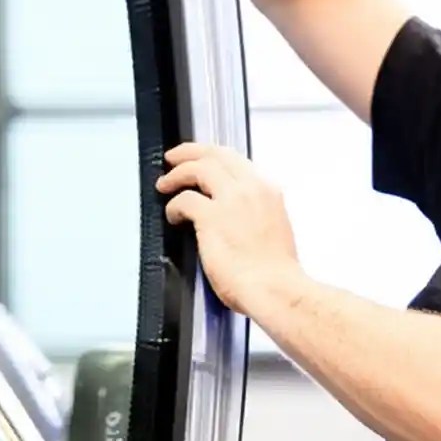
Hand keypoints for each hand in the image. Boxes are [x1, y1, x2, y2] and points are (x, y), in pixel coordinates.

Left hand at [156, 142, 301, 315]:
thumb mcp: (273, 227)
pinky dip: (174, 205)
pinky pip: (184, 199)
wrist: (275, 288)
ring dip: (177, 173)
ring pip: (197, 168)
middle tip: (174, 157)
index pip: (235, 160)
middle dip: (190, 152)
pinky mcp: (211, 217)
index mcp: (267, 191)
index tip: (201, 159)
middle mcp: (250, 188)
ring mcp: (231, 200)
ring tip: (165, 183)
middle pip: (214, 154)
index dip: (212, 156)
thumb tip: (235, 216)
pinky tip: (173, 215)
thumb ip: (254, 213)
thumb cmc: (276, 271)